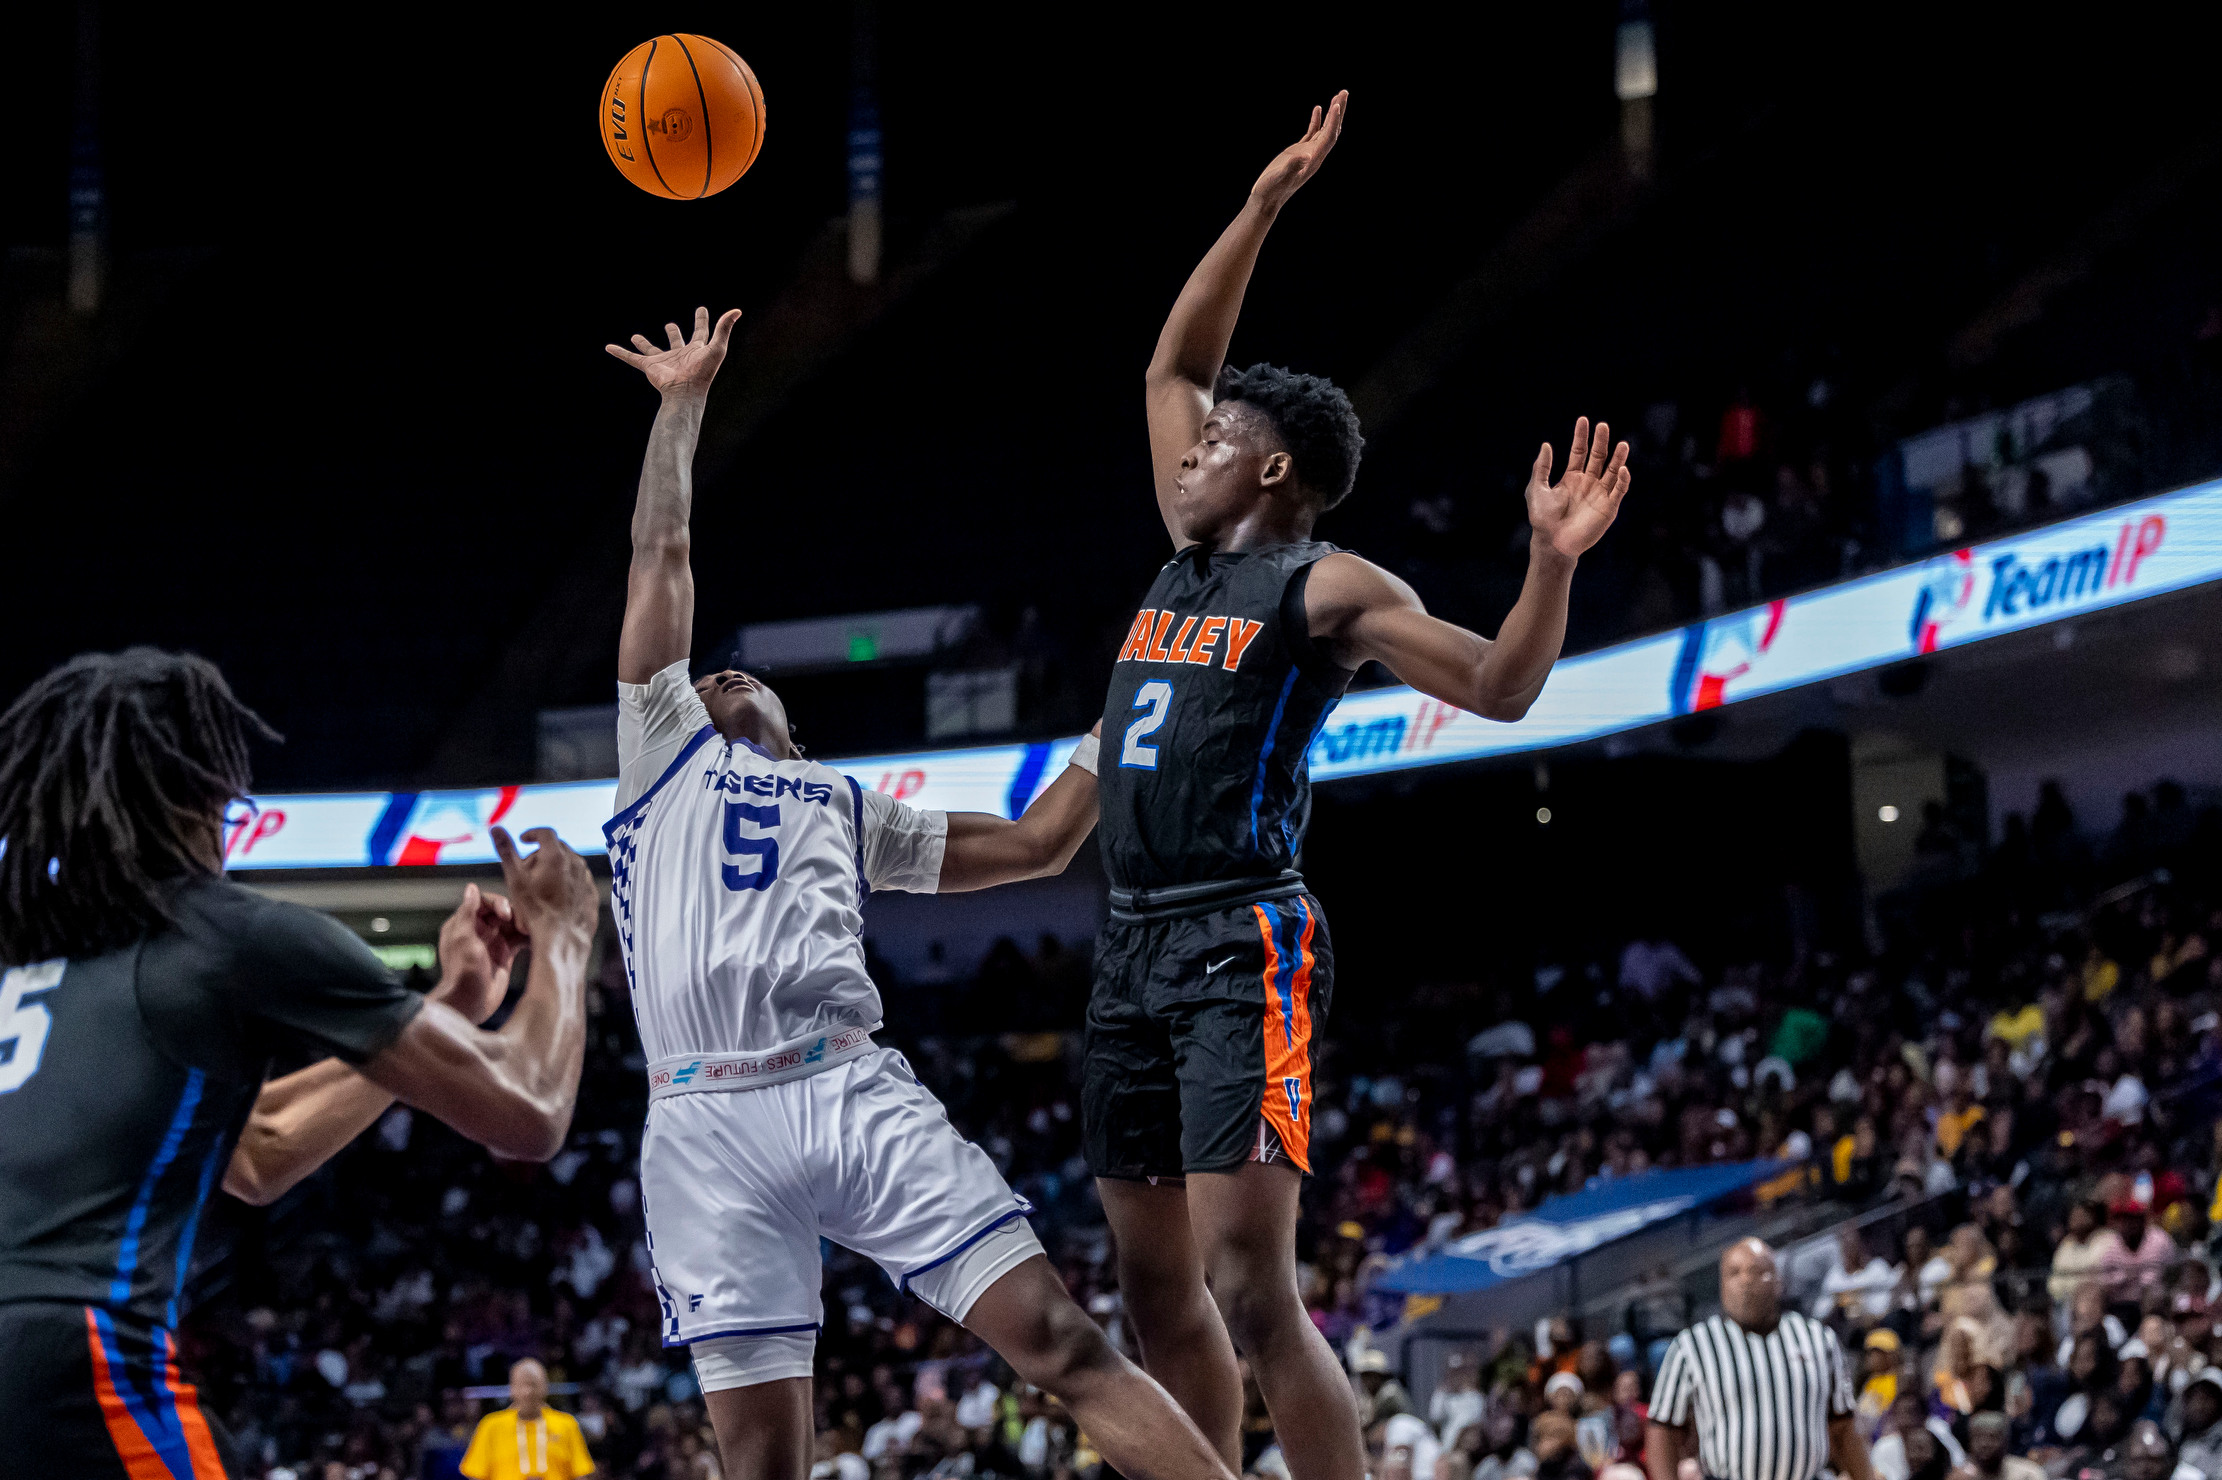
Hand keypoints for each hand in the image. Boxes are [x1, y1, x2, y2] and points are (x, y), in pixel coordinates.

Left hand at [430, 882, 523, 1024]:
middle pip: (501, 911)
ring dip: (523, 924)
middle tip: (523, 924)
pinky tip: (537, 938)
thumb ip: (468, 913)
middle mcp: (478, 931)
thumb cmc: (462, 974)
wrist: (470, 1004)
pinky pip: (519, 940)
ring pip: (512, 924)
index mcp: (463, 924)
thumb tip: (471, 887)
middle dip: (514, 914)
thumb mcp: (463, 940)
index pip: (483, 902)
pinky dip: (528, 937)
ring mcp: (493, 943)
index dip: (497, 903)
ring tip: (532, 931)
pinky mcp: (505, 955)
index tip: (506, 915)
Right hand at [490, 826, 598, 944]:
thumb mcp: (515, 878)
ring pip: (570, 864)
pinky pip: (579, 881)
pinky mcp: (591, 892)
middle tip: (529, 867)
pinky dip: (568, 883)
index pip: (545, 833)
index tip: (524, 839)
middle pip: (558, 848)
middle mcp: (575, 862)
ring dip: (556, 868)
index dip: (532, 834)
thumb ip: (506, 850)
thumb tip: (496, 828)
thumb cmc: (536, 910)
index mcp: (556, 855)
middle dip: (542, 853)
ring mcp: (586, 878)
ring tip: (541, 885)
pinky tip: (557, 897)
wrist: (561, 938)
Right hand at [605, 306, 741, 399]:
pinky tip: (608, 347)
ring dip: (644, 343)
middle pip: (677, 342)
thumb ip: (724, 328)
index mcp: (697, 350)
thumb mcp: (717, 347)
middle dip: (674, 334)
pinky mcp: (650, 367)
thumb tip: (737, 310)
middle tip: (670, 326)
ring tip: (636, 336)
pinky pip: (631, 358)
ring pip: (652, 350)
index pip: (701, 332)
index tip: (701, 309)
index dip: (702, 320)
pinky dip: (620, 353)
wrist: (685, 392)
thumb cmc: (703, 372)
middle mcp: (680, 355)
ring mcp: (664, 361)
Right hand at [1249, 91, 1346, 212]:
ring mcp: (1307, 153)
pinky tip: (1318, 109)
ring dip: (1331, 114)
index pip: (1328, 137)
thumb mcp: (1280, 177)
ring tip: (1336, 96)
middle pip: (1332, 130)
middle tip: (1344, 92)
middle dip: (1339, 112)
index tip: (1336, 104)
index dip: (1333, 121)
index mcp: (1313, 160)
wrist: (1266, 200)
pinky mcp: (1299, 152)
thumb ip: (1292, 167)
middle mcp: (1314, 156)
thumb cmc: (1271, 190)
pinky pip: (1312, 133)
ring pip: (1324, 130)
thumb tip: (1305, 156)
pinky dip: (1317, 120)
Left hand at [1526, 416, 1631, 559]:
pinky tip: (1622, 468)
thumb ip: (1541, 468)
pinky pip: (1619, 490)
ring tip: (1622, 444)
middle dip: (1601, 442)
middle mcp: (1587, 483)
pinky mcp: (1608, 508)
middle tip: (1603, 426)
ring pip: (1613, 471)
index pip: (1579, 452)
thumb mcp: (1536, 489)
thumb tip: (1546, 445)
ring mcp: (1599, 494)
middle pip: (1598, 457)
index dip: (1581, 436)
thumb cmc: (1542, 519)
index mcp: (1571, 477)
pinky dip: (1623, 480)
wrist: (1552, 542)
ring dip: (1618, 458)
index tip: (1584, 420)